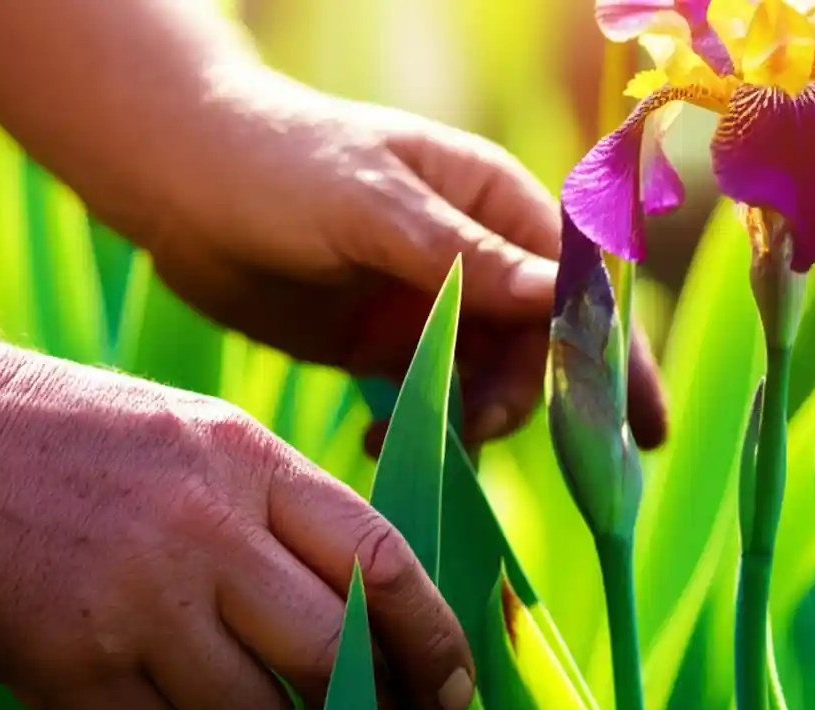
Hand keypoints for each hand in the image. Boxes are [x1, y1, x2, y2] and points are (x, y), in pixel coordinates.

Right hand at [0, 333, 473, 709]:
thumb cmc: (83, 434)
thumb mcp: (204, 437)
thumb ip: (285, 510)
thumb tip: (365, 600)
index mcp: (248, 462)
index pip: (380, 557)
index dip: (433, 632)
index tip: (455, 680)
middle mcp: (205, 532)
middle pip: (335, 649)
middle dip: (382, 704)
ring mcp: (139, 604)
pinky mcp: (76, 670)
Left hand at [144, 84, 667, 448]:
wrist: (177, 182)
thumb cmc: (276, 163)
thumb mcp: (372, 205)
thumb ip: (464, 257)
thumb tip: (563, 304)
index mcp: (492, 202)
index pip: (577, 283)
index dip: (613, 352)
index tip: (637, 425)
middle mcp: (477, 256)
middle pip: (542, 344)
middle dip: (534, 397)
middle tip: (481, 431)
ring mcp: (434, 304)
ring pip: (493, 380)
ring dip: (477, 420)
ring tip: (425, 437)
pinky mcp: (389, 344)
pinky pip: (435, 398)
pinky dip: (427, 428)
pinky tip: (382, 442)